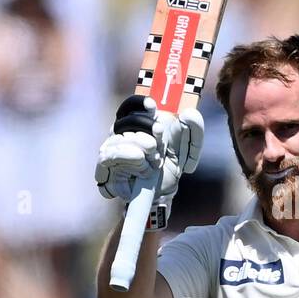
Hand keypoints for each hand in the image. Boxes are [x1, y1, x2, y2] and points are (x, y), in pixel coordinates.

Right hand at [95, 96, 203, 228]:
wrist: (162, 194)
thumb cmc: (170, 167)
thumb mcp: (188, 148)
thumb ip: (195, 129)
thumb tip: (189, 113)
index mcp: (137, 125)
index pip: (130, 107)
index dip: (138, 103)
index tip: (153, 106)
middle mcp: (120, 135)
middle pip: (124, 122)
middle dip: (143, 127)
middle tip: (158, 135)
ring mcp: (110, 151)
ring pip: (117, 138)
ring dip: (139, 147)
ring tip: (155, 160)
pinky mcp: (103, 169)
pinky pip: (108, 155)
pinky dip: (127, 157)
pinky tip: (143, 165)